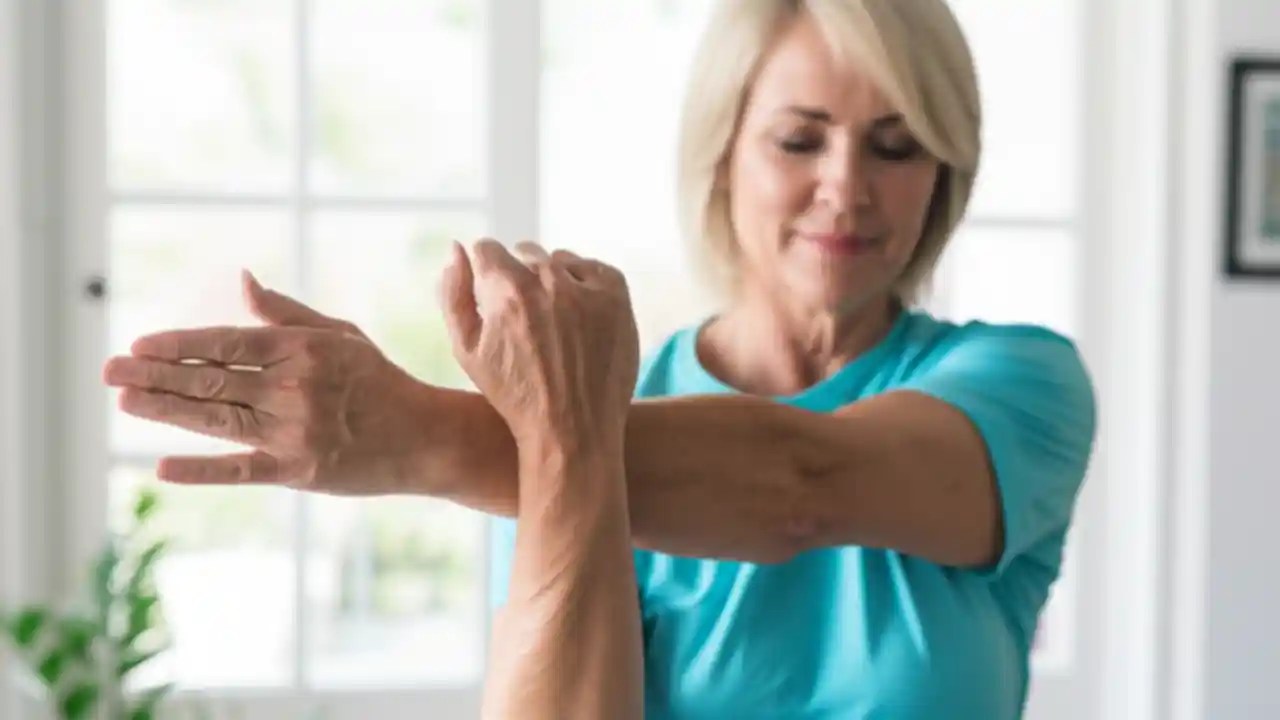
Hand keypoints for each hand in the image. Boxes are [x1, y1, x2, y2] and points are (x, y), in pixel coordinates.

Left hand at [103, 271, 435, 493]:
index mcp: (302, 350)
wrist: (425, 437)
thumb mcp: (339, 334)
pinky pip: (241, 469)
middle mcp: (295, 388)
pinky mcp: (299, 471)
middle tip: (110, 371)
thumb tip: (240, 281)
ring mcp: (295, 432)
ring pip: (218, 420)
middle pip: (212, 381)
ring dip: (166, 411)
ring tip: (125, 402)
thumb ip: (285, 312)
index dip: (180, 345)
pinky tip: (162, 466)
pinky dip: (202, 469)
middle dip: (155, 375)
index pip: (227, 343)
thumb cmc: (378, 380)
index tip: (139, 344)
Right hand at [439, 240, 639, 457]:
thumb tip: (455, 248)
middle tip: (525, 318)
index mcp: (507, 291)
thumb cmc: (514, 394)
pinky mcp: (617, 297)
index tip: (492, 295)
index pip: (487, 249)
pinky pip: (594, 268)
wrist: (573, 429)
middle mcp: (548, 282)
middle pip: (524, 254)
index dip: (485, 271)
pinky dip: (584, 283)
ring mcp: (587, 288)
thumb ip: (454, 294)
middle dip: (519, 277)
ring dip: (552, 279)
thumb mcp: (466, 350)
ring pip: (559, 260)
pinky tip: (578, 313)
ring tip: (553, 320)